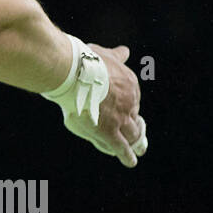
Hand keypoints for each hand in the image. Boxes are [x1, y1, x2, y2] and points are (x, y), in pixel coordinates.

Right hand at [63, 43, 147, 167]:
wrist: (74, 72)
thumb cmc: (85, 60)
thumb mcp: (105, 54)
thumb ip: (116, 56)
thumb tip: (126, 51)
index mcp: (130, 84)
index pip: (131, 99)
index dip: (126, 106)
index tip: (122, 110)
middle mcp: (129, 103)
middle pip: (134, 118)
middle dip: (134, 125)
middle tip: (135, 132)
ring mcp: (120, 118)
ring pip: (132, 134)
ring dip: (135, 142)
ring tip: (138, 149)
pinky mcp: (109, 132)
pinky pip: (121, 147)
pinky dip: (127, 156)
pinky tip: (130, 161)